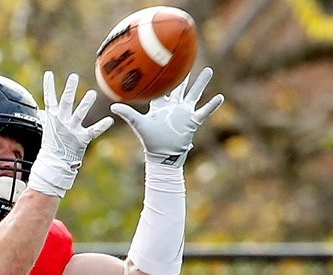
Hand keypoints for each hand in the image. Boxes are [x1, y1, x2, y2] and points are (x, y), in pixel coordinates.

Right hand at [29, 71, 113, 197]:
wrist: (54, 162)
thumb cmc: (52, 144)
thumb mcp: (48, 128)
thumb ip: (47, 117)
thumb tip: (42, 111)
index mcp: (52, 117)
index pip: (49, 99)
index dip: (48, 86)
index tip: (48, 74)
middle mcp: (61, 121)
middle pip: (65, 102)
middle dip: (69, 90)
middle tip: (74, 77)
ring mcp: (71, 130)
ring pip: (79, 114)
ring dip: (85, 104)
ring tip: (92, 93)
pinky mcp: (81, 139)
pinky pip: (93, 131)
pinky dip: (101, 126)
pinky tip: (110, 120)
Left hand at [109, 67, 223, 166]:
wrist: (162, 155)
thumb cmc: (150, 141)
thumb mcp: (139, 124)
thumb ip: (128, 114)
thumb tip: (112, 107)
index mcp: (160, 106)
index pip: (162, 89)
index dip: (163, 78)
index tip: (165, 63)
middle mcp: (173, 107)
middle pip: (180, 87)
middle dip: (184, 75)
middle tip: (187, 60)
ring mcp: (184, 113)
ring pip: (194, 94)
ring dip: (201, 83)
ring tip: (209, 71)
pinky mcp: (192, 121)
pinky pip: (204, 111)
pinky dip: (211, 105)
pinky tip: (220, 97)